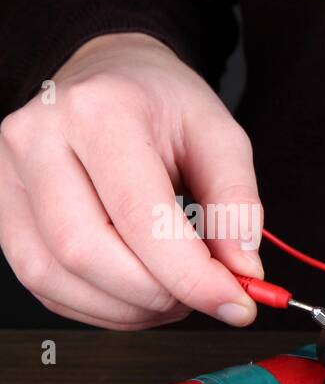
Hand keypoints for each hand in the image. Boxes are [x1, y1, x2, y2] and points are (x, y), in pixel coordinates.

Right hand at [0, 32, 261, 328]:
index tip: (236, 302)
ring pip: (56, 276)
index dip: (191, 275)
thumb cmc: (161, 104)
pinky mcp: (3, 212)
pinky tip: (138, 296)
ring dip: (127, 308)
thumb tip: (242, 272)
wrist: (109, 75)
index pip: (140, 216)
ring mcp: (8, 176)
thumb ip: (237, 203)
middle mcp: (39, 140)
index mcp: (100, 113)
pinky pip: (43, 284)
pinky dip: (100, 307)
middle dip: (156, 294)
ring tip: (175, 295)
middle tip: (204, 296)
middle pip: (86, 251)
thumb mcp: (220, 135)